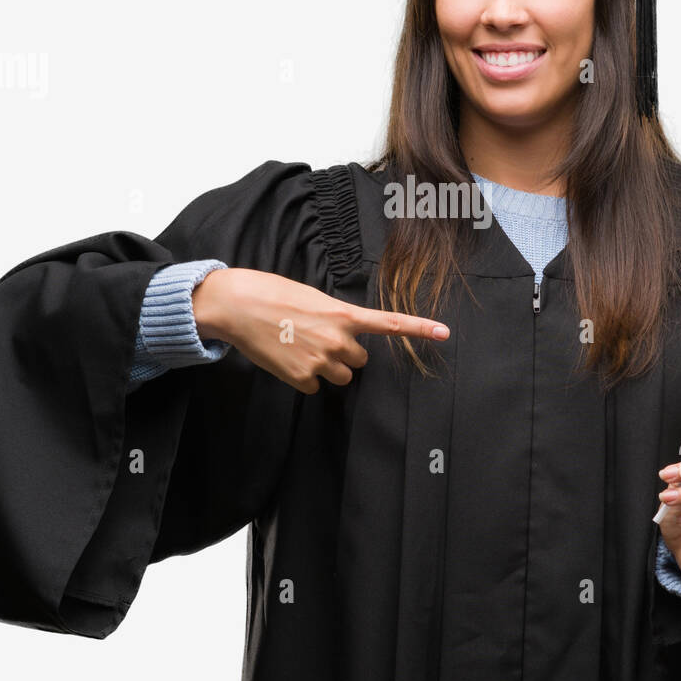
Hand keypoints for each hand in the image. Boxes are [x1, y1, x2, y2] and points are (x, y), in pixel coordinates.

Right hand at [192, 267, 448, 394]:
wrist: (236, 306)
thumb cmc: (271, 294)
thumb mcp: (311, 297)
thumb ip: (334, 316)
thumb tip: (342, 334)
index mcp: (342, 314)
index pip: (389, 324)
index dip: (419, 328)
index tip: (444, 333)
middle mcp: (337, 340)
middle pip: (359, 360)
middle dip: (344, 353)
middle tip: (317, 337)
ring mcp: (319, 361)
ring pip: (340, 375)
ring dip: (327, 366)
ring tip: (299, 346)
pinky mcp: (300, 377)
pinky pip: (315, 386)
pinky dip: (303, 376)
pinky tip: (286, 358)